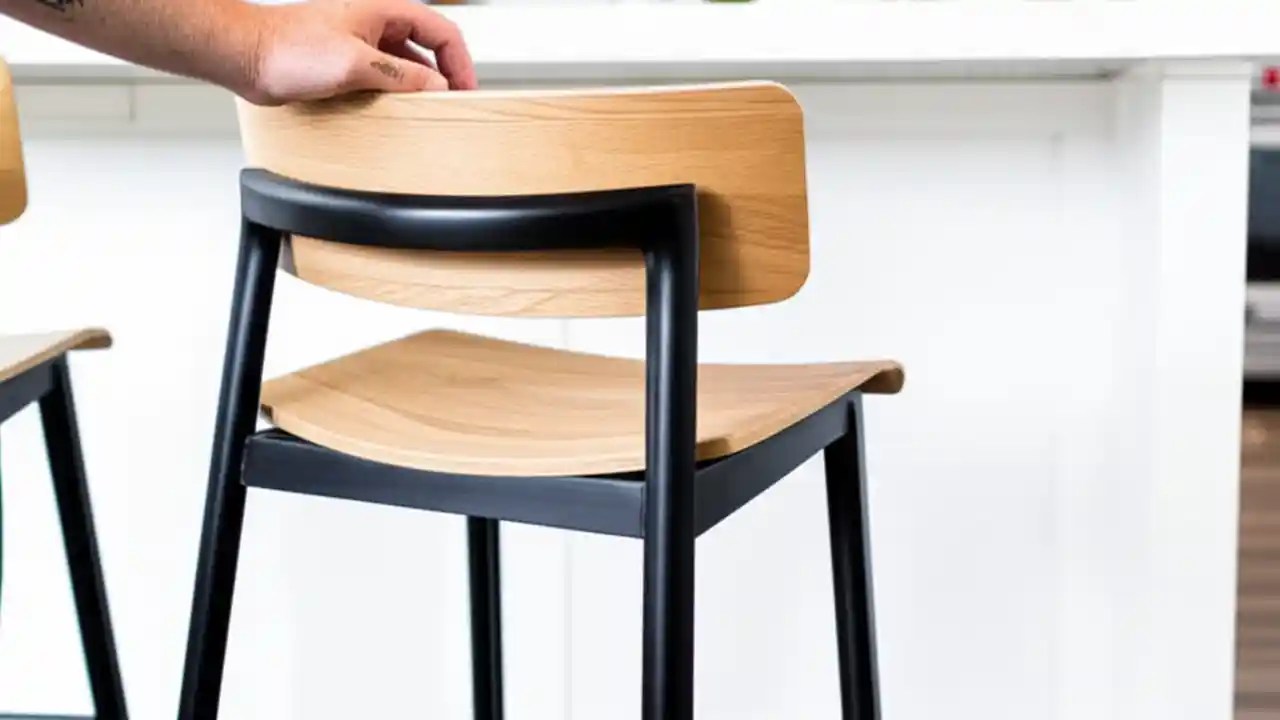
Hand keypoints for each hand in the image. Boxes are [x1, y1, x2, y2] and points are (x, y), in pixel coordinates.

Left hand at [245, 0, 476, 104]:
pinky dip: (394, 95)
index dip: (460, 62)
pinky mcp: (346, 63)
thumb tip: (435, 86)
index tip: (465, 90)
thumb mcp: (355, 63)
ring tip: (425, 112)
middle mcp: (375, 24)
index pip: (442, 31)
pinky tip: (393, 113)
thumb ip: (401, 74)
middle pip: (427, 48)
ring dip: (417, 88)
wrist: (245, 56)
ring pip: (406, 65)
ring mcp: (360, 44)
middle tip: (452, 105)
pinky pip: (383, 78)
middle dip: (443, 76)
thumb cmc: (286, 48)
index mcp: (383, 10)